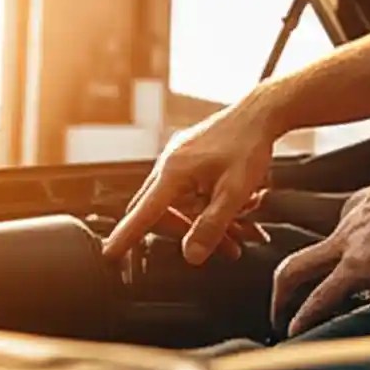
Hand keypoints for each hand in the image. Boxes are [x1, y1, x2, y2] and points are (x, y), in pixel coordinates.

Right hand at [103, 104, 276, 263]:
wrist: (260, 114)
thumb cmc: (248, 145)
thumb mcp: (234, 192)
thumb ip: (212, 226)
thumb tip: (192, 255)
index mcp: (174, 172)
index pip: (143, 214)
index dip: (126, 237)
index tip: (110, 255)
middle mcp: (169, 165)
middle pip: (160, 214)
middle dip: (187, 235)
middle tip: (223, 247)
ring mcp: (178, 162)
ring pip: (179, 206)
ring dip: (206, 223)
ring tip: (241, 232)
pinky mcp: (189, 161)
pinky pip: (189, 193)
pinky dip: (209, 208)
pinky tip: (237, 212)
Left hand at [271, 175, 369, 336]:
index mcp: (368, 204)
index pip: (340, 240)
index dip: (336, 265)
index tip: (337, 287)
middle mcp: (351, 218)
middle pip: (304, 253)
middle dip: (286, 283)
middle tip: (282, 305)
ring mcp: (351, 240)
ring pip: (296, 270)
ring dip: (283, 299)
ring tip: (280, 322)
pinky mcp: (359, 265)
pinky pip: (321, 296)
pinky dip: (304, 316)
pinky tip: (296, 331)